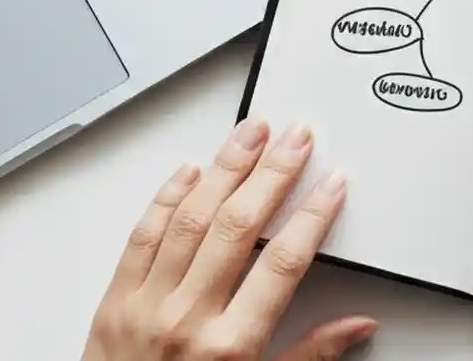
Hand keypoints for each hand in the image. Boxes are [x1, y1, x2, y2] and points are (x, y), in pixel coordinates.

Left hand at [83, 120, 377, 360]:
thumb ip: (310, 354)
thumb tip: (358, 326)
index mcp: (231, 346)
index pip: (283, 262)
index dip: (312, 215)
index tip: (332, 184)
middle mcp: (187, 319)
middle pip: (238, 226)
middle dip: (273, 173)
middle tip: (297, 138)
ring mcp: (146, 304)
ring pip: (191, 218)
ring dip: (225, 167)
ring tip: (250, 134)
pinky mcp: (114, 299)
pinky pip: (143, 235)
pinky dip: (167, 197)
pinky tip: (190, 170)